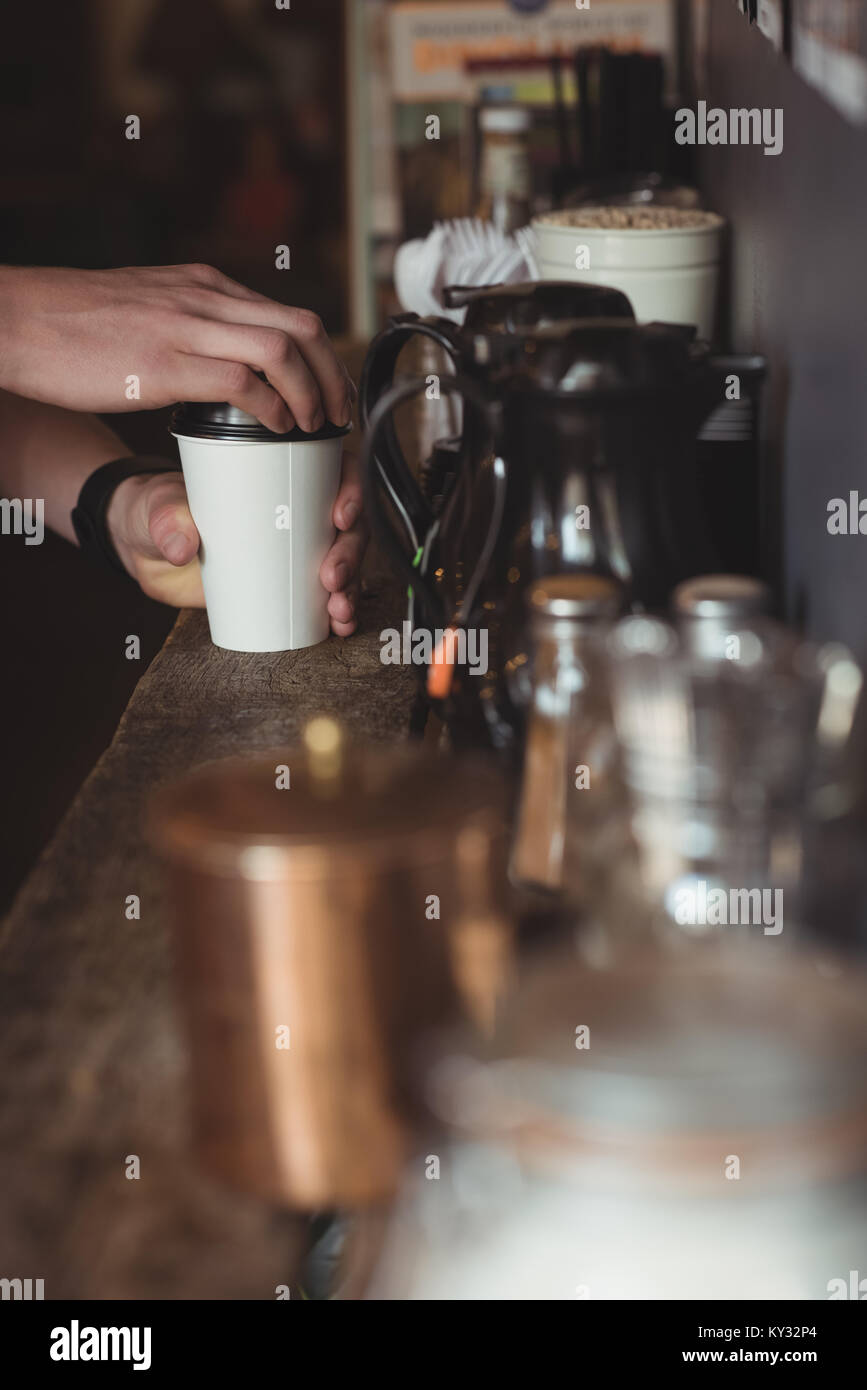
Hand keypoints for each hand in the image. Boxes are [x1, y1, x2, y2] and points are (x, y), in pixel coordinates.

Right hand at [0, 263, 354, 432]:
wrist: (18, 319)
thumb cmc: (74, 324)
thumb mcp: (148, 309)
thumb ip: (189, 326)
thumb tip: (220, 361)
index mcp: (203, 286)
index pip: (287, 313)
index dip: (324, 357)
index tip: (333, 390)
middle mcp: (203, 298)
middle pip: (302, 327)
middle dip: (334, 375)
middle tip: (340, 414)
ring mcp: (185, 327)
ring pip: (281, 350)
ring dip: (311, 393)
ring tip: (315, 425)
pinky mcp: (164, 363)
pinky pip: (241, 382)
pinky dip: (272, 408)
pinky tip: (276, 428)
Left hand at [107, 454, 367, 636]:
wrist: (146, 550)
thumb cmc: (158, 511)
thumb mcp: (159, 506)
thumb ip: (166, 519)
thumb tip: (182, 546)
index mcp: (274, 472)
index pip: (331, 470)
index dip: (350, 490)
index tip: (339, 517)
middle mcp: (294, 509)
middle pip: (345, 524)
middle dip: (350, 553)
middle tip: (331, 577)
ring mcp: (293, 548)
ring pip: (342, 562)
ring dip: (350, 587)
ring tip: (338, 610)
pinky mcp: (285, 583)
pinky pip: (322, 596)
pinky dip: (337, 612)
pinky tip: (339, 625)